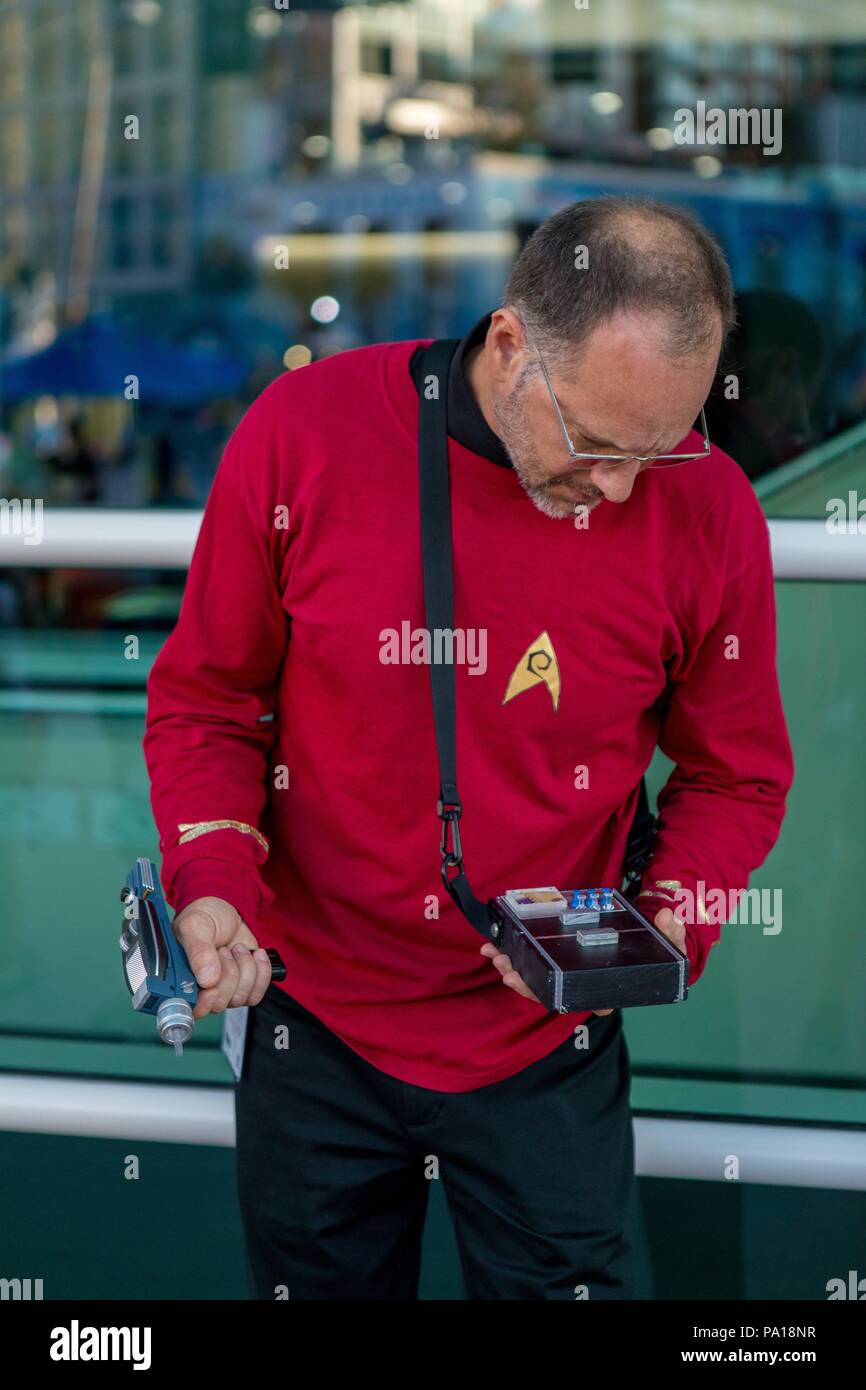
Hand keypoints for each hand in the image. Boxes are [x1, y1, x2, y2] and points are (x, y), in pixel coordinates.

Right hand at [173, 896, 273, 1018]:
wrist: (226, 907)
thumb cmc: (203, 916)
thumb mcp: (195, 926)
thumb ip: (198, 951)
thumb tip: (207, 980)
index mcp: (181, 980)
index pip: (190, 1009)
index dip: (203, 1005)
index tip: (212, 989)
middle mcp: (202, 989)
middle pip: (220, 1004)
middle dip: (228, 974)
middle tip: (223, 950)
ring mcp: (225, 989)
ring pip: (240, 998)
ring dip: (244, 969)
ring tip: (236, 948)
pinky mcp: (245, 985)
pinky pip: (257, 993)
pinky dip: (261, 972)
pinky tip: (255, 954)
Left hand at [481, 907, 686, 1016]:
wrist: (644, 941)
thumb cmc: (656, 950)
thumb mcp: (670, 942)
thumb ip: (671, 932)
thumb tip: (667, 917)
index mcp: (613, 986)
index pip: (598, 1001)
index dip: (582, 1004)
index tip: (570, 1001)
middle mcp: (586, 984)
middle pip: (555, 994)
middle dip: (530, 987)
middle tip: (512, 975)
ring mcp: (567, 973)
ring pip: (537, 982)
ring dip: (515, 972)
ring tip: (496, 958)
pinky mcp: (554, 960)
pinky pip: (530, 964)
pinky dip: (511, 956)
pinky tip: (494, 947)